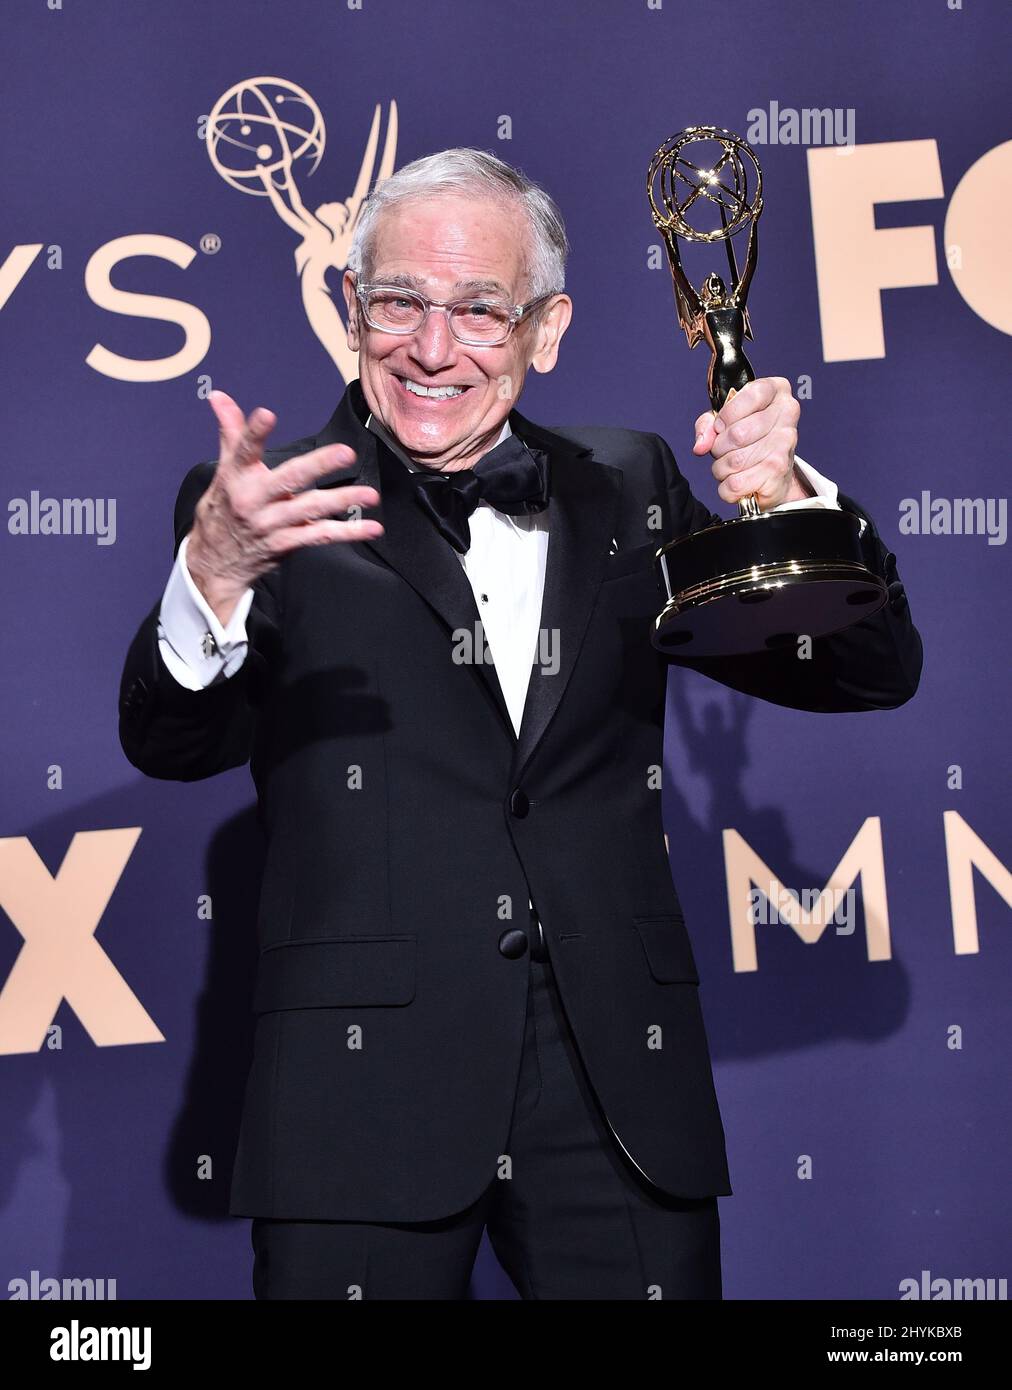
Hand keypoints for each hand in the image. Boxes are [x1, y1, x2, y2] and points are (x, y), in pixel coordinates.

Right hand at [186, 391, 383, 624]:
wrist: (216, 563)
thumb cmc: (223, 510)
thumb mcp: (224, 472)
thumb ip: (231, 432)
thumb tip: (219, 396)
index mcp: (237, 477)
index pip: (244, 451)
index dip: (254, 433)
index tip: (266, 414)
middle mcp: (254, 501)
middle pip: (289, 479)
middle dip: (318, 465)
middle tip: (345, 453)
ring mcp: (271, 524)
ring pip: (311, 509)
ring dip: (343, 501)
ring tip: (370, 495)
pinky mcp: (286, 543)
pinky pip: (320, 536)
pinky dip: (348, 533)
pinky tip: (371, 528)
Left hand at [691, 376, 808, 509]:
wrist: (775, 474)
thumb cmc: (750, 439)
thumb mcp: (726, 420)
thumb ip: (708, 424)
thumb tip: (701, 446)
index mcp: (777, 391)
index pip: (750, 396)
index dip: (727, 415)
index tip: (721, 426)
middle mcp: (787, 415)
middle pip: (737, 434)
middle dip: (719, 447)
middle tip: (724, 450)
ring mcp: (785, 444)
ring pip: (734, 461)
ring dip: (721, 468)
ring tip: (731, 466)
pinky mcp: (778, 472)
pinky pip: (735, 483)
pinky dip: (727, 488)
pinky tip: (737, 480)